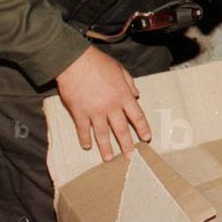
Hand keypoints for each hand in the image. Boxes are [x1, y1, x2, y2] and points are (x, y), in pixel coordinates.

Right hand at [55, 46, 151, 160]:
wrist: (75, 62)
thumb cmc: (98, 63)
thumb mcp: (120, 69)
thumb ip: (129, 83)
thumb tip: (136, 94)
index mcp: (123, 95)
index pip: (137, 116)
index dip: (143, 128)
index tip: (147, 138)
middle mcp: (111, 106)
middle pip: (121, 130)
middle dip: (127, 145)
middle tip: (130, 158)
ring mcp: (94, 111)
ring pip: (102, 134)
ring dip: (106, 148)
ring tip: (109, 159)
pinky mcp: (79, 113)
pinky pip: (83, 130)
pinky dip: (85, 139)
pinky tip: (87, 146)